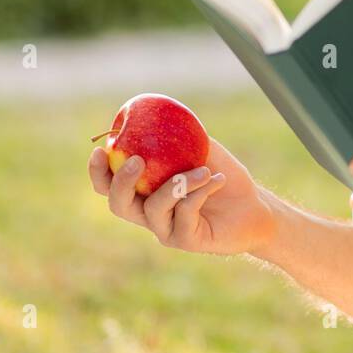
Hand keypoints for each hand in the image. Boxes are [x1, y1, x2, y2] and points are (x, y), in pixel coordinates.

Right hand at [89, 137, 275, 255]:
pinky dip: (200, 192)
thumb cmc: (222, 175)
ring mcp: (166, 230)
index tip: (100, 150)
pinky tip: (217, 180)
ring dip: (178, 183)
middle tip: (137, 161)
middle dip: (121, 181)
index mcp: (143, 192)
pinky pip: (184, 214)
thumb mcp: (199, 149)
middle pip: (118, 204)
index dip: (98, 172)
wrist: (254, 205)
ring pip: (153, 208)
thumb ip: (176, 135)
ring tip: (204, 169)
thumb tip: (155, 111)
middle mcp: (148, 214)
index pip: (108, 187)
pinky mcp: (186, 240)